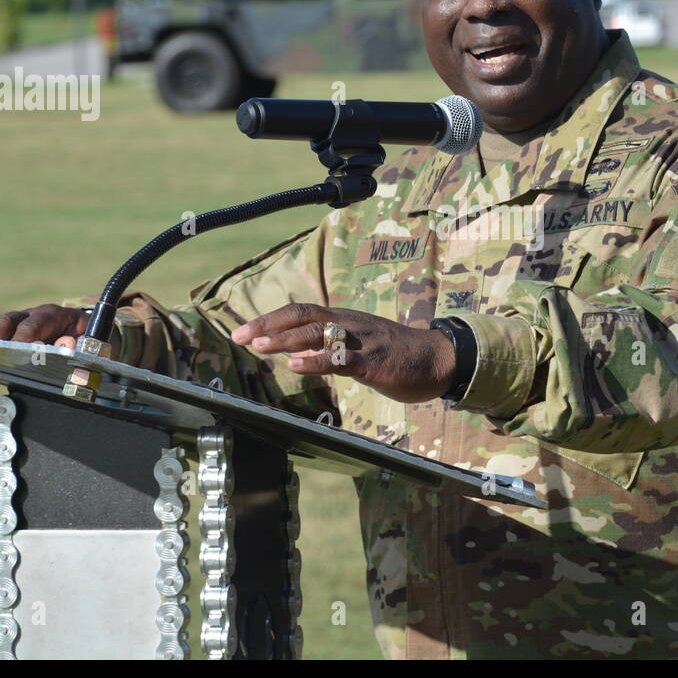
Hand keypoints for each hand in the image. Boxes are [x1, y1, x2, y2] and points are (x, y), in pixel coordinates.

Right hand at [0, 304, 90, 350]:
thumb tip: (66, 348)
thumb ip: (83, 349)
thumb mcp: (94, 346)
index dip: (26, 335)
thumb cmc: (90, 341)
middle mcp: (34, 316)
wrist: (92, 334)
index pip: (37, 323)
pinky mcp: (11, 335)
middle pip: (9, 320)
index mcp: (57, 315)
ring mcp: (20, 324)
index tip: (18, 347)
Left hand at [231, 303, 456, 403]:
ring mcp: (362, 340)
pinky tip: (295, 365)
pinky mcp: (374, 360)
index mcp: (343, 319)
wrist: (438, 359)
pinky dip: (315, 360)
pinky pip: (341, 358)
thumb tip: (295, 353)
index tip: (243, 332)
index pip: (300, 312)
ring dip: (285, 339)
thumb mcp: (357, 347)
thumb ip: (327, 348)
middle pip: (303, 316)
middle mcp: (349, 323)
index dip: (270, 320)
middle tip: (239, 336)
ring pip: (319, 333)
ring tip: (259, 347)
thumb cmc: (396, 355)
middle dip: (268, 325)